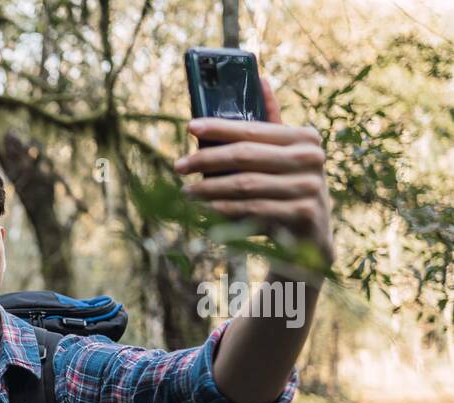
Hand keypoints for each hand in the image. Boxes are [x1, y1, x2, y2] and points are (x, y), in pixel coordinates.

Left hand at [174, 76, 334, 268]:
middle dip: (206, 159)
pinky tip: (204, 209)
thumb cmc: (288, 188)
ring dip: (209, 188)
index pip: (253, 129)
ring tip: (185, 191)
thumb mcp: (283, 154)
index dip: (219, 127)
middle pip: (245, 155)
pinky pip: (253, 210)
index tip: (190, 127)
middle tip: (178, 165)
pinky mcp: (303, 214)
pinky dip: (224, 210)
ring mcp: (310, 186)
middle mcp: (311, 158)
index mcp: (305, 137)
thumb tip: (260, 79)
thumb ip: (271, 123)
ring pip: (245, 185)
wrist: (311, 236)